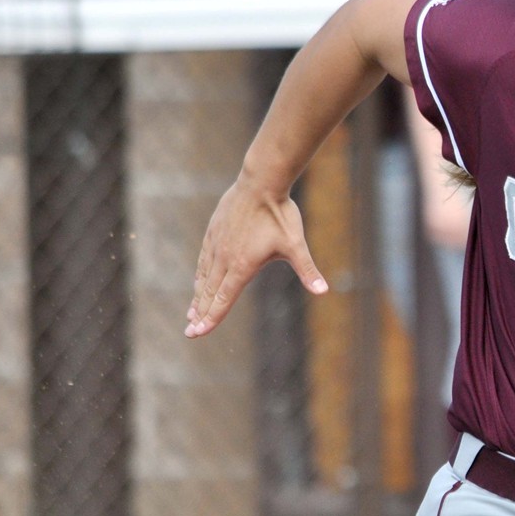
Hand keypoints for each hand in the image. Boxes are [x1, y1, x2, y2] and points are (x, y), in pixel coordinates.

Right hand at [186, 178, 326, 337]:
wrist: (261, 183)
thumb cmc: (281, 214)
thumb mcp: (296, 245)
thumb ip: (308, 270)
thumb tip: (324, 291)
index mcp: (242, 266)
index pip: (223, 299)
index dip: (212, 318)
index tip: (198, 332)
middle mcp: (224, 258)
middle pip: (210, 292)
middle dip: (200, 314)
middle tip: (189, 332)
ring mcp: (217, 243)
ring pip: (204, 276)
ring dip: (198, 296)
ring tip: (191, 312)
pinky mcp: (213, 231)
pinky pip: (204, 258)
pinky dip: (200, 274)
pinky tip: (198, 280)